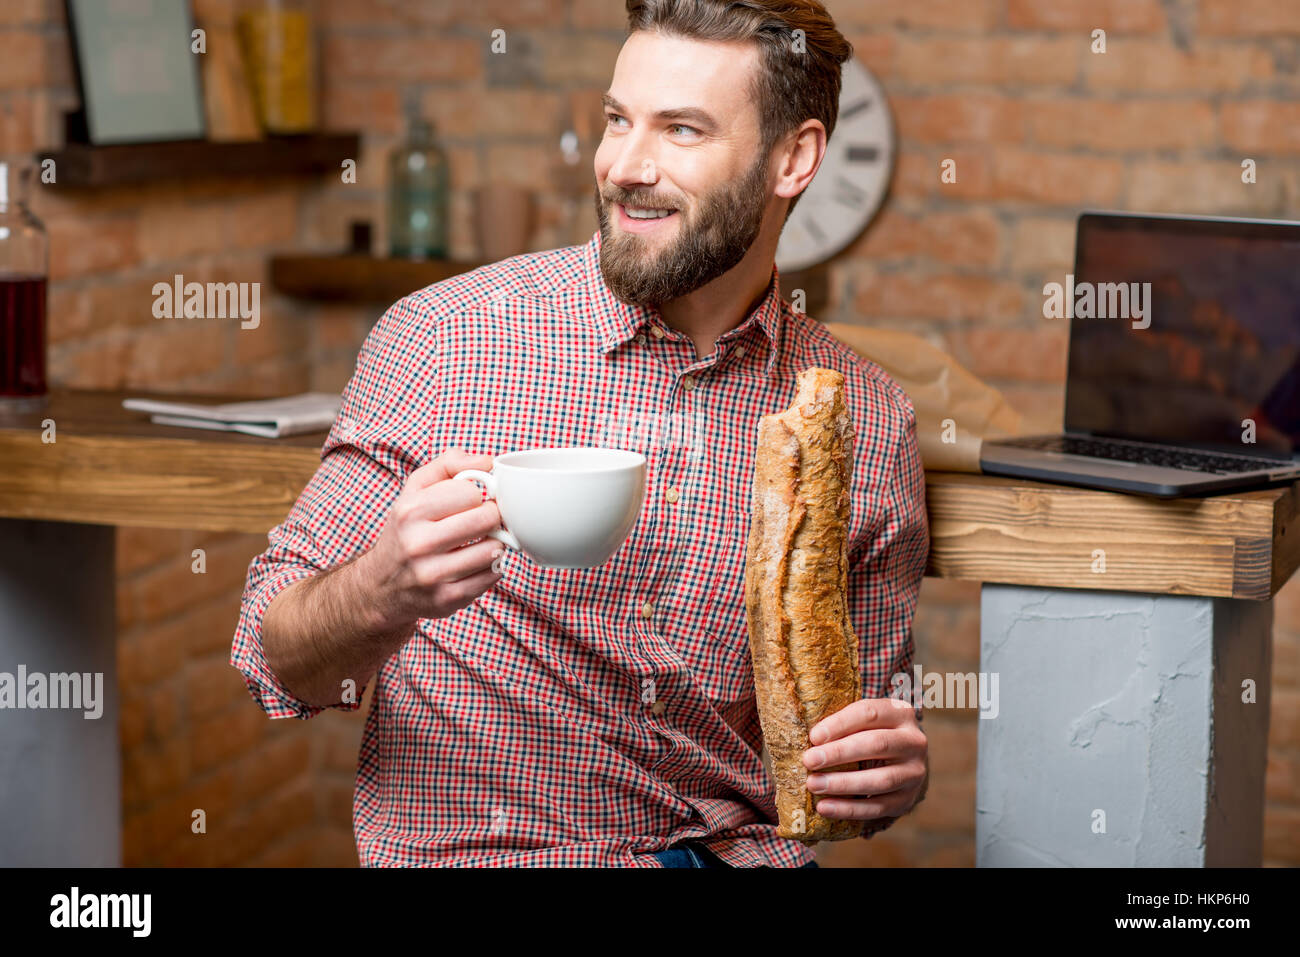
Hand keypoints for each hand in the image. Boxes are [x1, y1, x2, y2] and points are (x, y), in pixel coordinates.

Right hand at [360, 448, 504, 630]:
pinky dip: (490, 568)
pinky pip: (491, 577)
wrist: (381, 585)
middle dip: (492, 517)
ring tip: (479, 542)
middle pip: (487, 519)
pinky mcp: (447, 599)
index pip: (471, 491)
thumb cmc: (407, 530)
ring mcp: (432, 575)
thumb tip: (487, 462)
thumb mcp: (415, 490)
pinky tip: (474, 564)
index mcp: (410, 511)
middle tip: (484, 520)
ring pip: (493, 550)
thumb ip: (449, 465)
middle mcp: (418, 543)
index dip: (477, 494)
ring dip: (494, 544)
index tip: (472, 501)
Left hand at [802, 696, 927, 833]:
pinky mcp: (907, 799)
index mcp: (900, 713)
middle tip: (809, 760)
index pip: (869, 713)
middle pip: (877, 744)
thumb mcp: (862, 721)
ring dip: (843, 784)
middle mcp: (913, 741)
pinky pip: (878, 808)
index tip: (814, 736)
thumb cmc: (869, 734)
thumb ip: (841, 724)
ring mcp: (914, 773)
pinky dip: (849, 809)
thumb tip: (809, 740)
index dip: (840, 724)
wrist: (901, 760)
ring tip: (813, 784)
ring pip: (880, 780)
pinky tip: (825, 807)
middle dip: (839, 753)